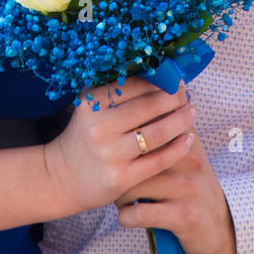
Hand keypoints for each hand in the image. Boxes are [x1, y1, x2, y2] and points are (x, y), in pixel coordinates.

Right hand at [44, 76, 195, 214]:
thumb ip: (117, 93)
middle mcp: (99, 127)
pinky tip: (189, 139)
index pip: (135, 85)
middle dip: (175, 98)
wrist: (61, 178)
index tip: (175, 78)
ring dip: (181, 120)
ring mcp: (110, 154)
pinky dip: (177, 148)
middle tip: (187, 94)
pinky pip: (157, 160)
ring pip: (157, 133)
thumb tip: (158, 75)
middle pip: (149, 107)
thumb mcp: (90, 109)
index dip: (160, 80)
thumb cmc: (84, 138)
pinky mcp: (121, 178)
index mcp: (92, 104)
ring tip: (192, 112)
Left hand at [114, 123, 235, 253]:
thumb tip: (136, 102)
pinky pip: (138, 213)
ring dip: (119, 196)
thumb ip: (165, 129)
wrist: (221, 228)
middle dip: (116, 167)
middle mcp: (189, 159)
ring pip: (132, 185)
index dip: (125, 132)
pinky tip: (130, 216)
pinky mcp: (184, 216)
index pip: (149, 123)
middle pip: (134, 154)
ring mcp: (188, 187)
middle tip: (112, 176)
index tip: (113, 144)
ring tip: (122, 199)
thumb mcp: (186, 153)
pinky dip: (127, 217)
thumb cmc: (191, 186)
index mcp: (187, 138)